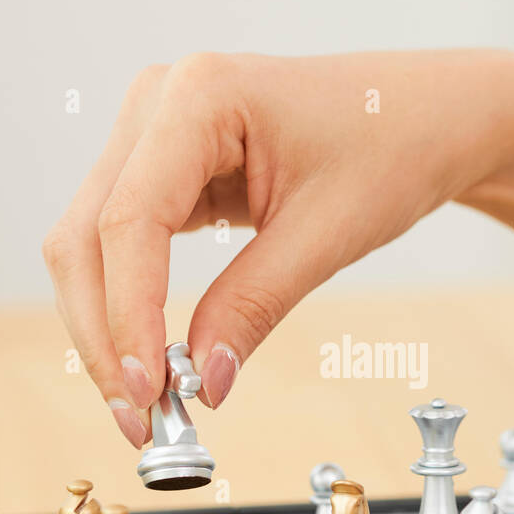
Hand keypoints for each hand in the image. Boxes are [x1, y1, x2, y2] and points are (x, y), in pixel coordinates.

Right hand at [42, 49, 513, 446]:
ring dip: (106, 327)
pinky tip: (153, 359)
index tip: (149, 393)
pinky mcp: (163, 166)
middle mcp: (158, 102)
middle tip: (138, 419)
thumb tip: (202, 384)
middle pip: (87, 236)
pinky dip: (129, 305)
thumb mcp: (326, 234)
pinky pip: (121, 243)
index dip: (128, 316)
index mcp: (198, 94)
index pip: (130, 221)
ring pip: (90, 245)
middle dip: (104, 334)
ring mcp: (153, 131)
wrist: (426, 116)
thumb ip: (253, 305)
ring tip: (145, 405)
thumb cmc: (392, 148)